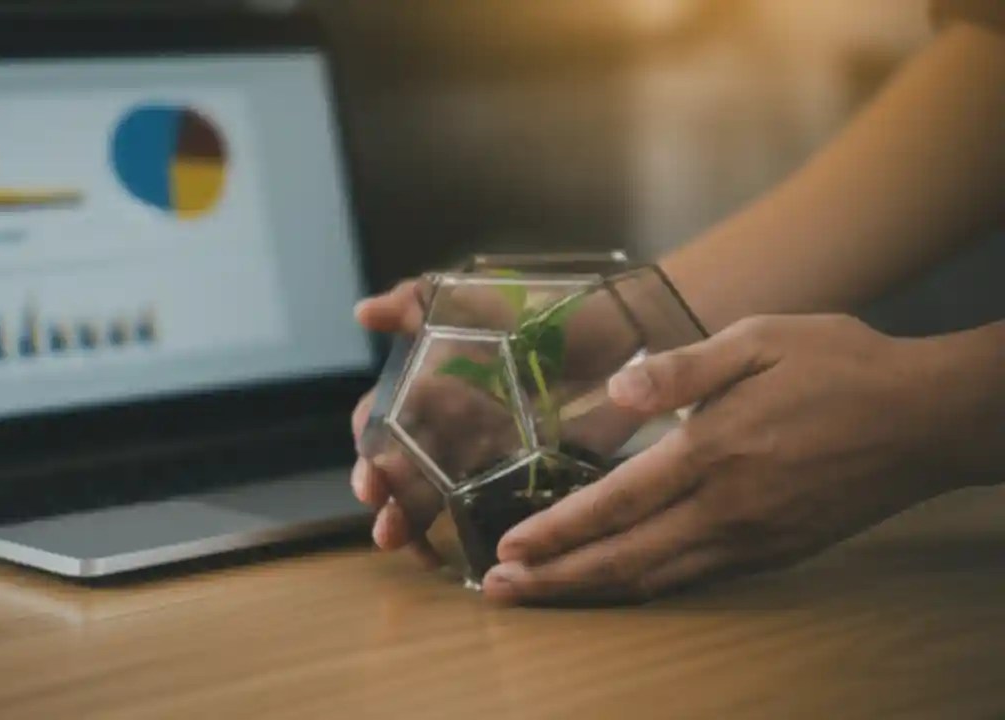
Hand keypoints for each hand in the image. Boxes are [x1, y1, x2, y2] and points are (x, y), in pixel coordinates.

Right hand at [349, 275, 676, 554]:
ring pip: (438, 499)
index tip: (370, 484)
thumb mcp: (476, 300)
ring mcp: (483, 457)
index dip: (369, 457)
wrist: (617, 328)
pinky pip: (492, 511)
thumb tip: (364, 312)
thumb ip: (419, 301)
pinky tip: (471, 556)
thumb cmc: (541, 311)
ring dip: (422, 529)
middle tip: (388, 532)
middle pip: (403, 475)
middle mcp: (446, 429)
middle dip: (390, 507)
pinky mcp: (526, 477)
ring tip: (422, 554)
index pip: (380, 430)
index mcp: (425, 392)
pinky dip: (476, 535)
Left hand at [484, 314, 979, 603]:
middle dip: (555, 579)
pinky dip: (645, 587)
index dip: (556, 530)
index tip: (509, 547)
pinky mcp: (776, 553)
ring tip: (541, 594)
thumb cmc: (838, 367)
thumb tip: (617, 388)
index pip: (615, 503)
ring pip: (657, 580)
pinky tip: (618, 583)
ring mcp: (754, 539)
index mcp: (713, 451)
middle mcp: (727, 508)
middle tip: (500, 590)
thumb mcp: (758, 339)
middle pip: (624, 559)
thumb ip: (681, 369)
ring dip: (592, 591)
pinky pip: (696, 581)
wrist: (926, 419)